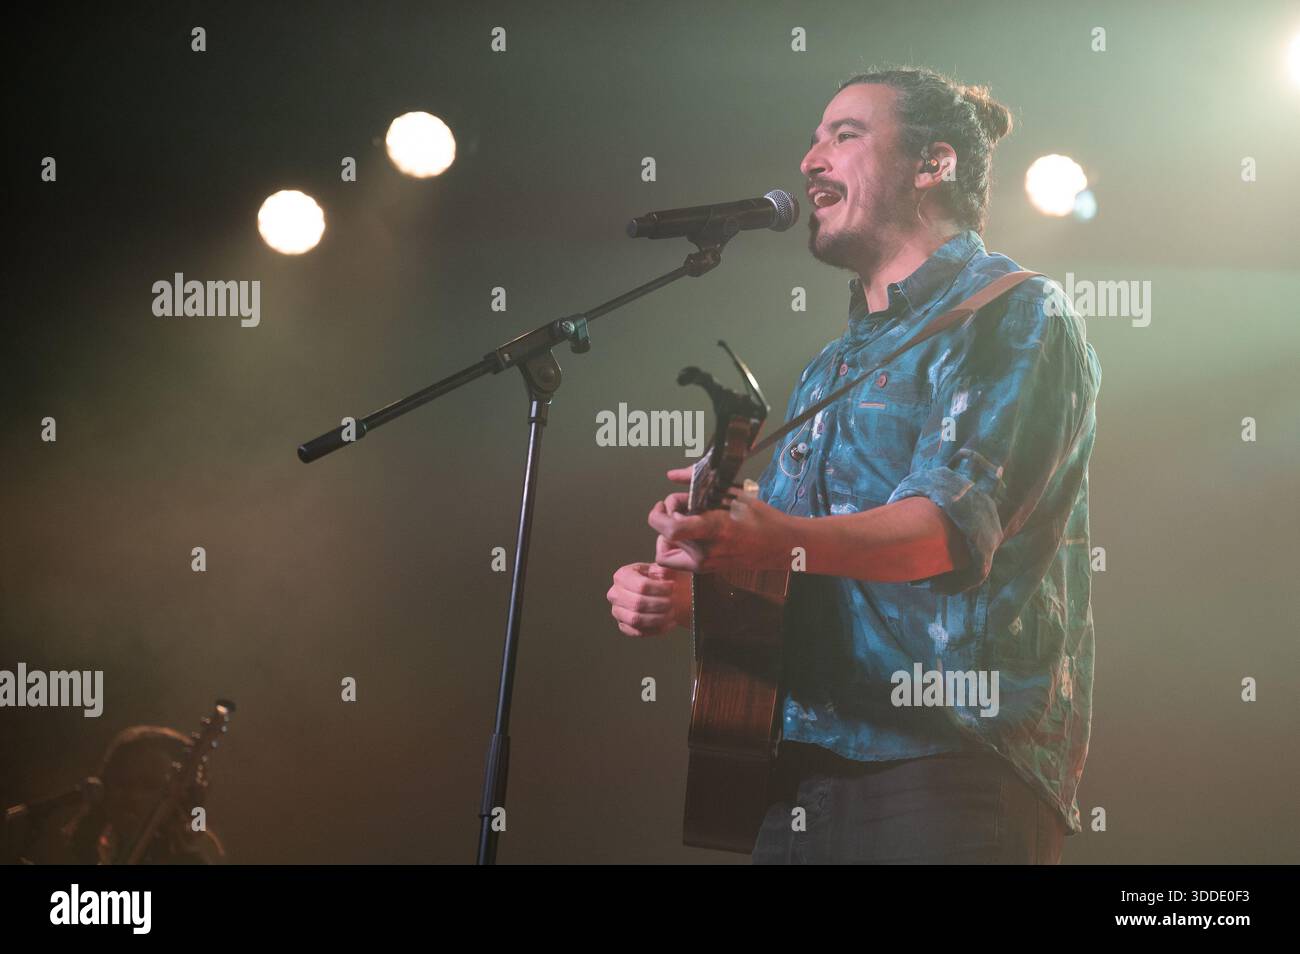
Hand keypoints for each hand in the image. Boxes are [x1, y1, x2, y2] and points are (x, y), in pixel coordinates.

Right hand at [607, 562, 690, 636]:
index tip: (672, 587)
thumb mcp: (662, 569)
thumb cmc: (659, 579)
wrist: (658, 592)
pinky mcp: (624, 626)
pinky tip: (669, 624)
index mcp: (622, 576)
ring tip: (672, 613)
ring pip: (636, 619)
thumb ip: (664, 569)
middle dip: (660, 604)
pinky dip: (656, 630)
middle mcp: (615, 594)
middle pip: (637, 603)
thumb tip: (663, 572)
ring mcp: (617, 611)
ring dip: (658, 618)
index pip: (641, 585)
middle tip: (673, 602)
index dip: (660, 588)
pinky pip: (638, 632)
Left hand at [649, 482, 794, 574]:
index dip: (658, 515)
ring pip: (666, 548)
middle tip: (685, 505)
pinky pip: (674, 560)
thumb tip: (673, 474)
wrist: (780, 547)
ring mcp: (704, 565)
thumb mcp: (733, 493)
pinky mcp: (704, 570)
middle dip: (669, 514)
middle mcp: (705, 551)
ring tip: (689, 519)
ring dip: (671, 530)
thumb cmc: (762, 519)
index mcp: (714, 530)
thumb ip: (698, 481)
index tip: (663, 504)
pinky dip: (673, 545)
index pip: (671, 529)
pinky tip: (688, 533)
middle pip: (666, 533)